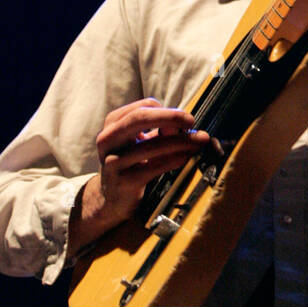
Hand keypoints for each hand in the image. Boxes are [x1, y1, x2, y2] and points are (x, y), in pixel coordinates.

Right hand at [69, 99, 209, 254]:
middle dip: (170, 117)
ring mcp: (113, 161)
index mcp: (113, 124)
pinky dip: (173, 160)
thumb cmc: (130, 164)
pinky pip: (153, 167)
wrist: (112, 199)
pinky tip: (186, 156)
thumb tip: (182, 124)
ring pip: (150, 145)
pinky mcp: (123, 181)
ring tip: (199, 140)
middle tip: (191, 121)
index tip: (185, 119)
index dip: (167, 110)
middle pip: (140, 118)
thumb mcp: (141, 143)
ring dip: (180, 141)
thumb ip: (159, 130)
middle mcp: (108, 139)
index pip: (143, 107)